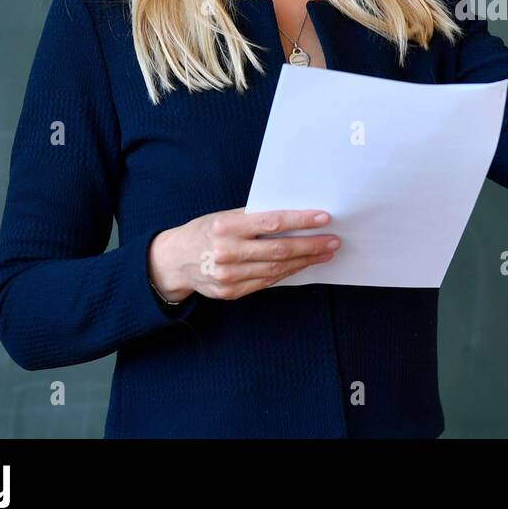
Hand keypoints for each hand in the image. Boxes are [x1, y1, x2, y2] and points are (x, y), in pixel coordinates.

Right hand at [148, 207, 340, 302]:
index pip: (271, 222)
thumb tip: (295, 216)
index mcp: (225, 227)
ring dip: (305, 261)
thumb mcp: (225, 217)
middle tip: (333, 240)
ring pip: (276, 269)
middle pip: (278, 249)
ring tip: (325, 253)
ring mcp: (228, 276)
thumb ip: (254, 218)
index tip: (324, 217)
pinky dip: (288, 273)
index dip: (300, 221)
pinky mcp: (231, 292)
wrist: (174, 261)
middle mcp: (226, 253)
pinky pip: (267, 282)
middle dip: (310, 245)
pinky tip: (303, 265)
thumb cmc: (206, 231)